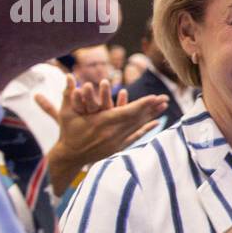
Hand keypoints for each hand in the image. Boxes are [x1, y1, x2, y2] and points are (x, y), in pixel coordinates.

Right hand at [39, 76, 167, 194]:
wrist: (70, 156)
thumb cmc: (67, 132)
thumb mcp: (66, 112)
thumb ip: (68, 93)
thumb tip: (67, 76)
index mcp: (102, 123)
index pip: (127, 112)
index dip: (142, 104)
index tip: (154, 97)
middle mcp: (112, 133)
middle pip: (137, 118)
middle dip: (152, 107)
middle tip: (165, 98)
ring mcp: (117, 141)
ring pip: (138, 126)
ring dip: (152, 115)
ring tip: (164, 106)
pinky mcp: (118, 147)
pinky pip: (136, 136)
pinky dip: (146, 129)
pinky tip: (157, 123)